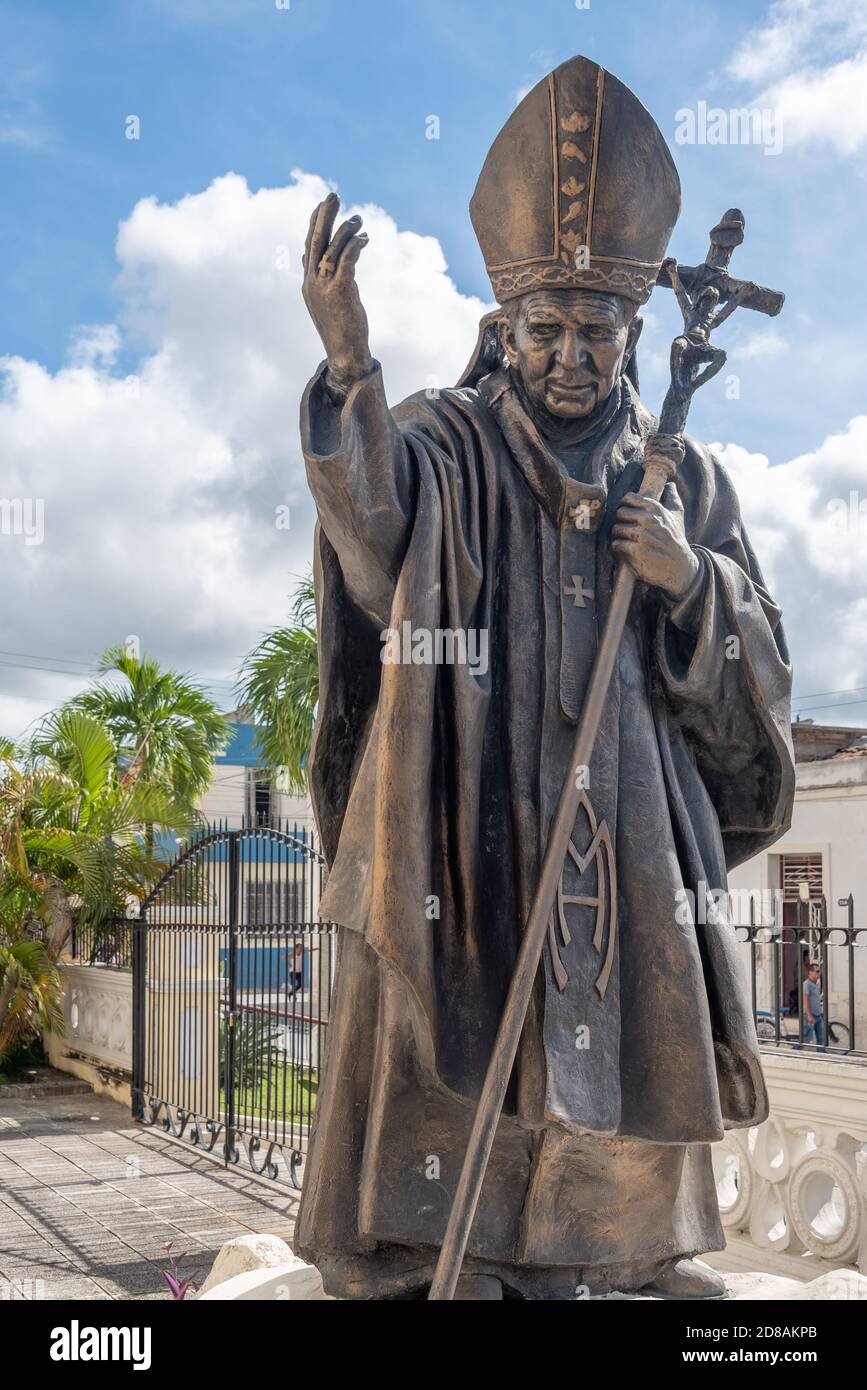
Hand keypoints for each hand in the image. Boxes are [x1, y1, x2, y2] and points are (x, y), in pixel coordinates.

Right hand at [302, 192, 372, 388]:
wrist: (343, 353)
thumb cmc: (340, 328)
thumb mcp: (326, 301)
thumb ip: (322, 279)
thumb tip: (317, 260)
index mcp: (309, 282)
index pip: (310, 246)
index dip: (315, 223)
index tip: (323, 205)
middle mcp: (313, 282)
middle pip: (316, 241)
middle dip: (324, 216)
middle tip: (334, 195)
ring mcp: (324, 287)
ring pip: (332, 249)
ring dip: (346, 230)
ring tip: (359, 219)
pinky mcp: (339, 292)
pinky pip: (346, 262)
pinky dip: (354, 246)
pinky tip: (364, 238)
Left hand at [611, 488, 698, 599]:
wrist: (680, 568)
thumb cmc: (676, 540)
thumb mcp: (677, 517)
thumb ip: (673, 499)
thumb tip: (670, 485)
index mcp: (656, 510)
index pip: (629, 498)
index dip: (624, 504)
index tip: (625, 513)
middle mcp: (648, 520)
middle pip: (620, 513)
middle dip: (620, 521)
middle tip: (624, 529)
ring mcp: (641, 536)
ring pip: (616, 529)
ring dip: (617, 536)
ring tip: (624, 540)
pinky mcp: (636, 551)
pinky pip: (616, 544)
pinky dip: (617, 548)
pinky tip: (624, 550)